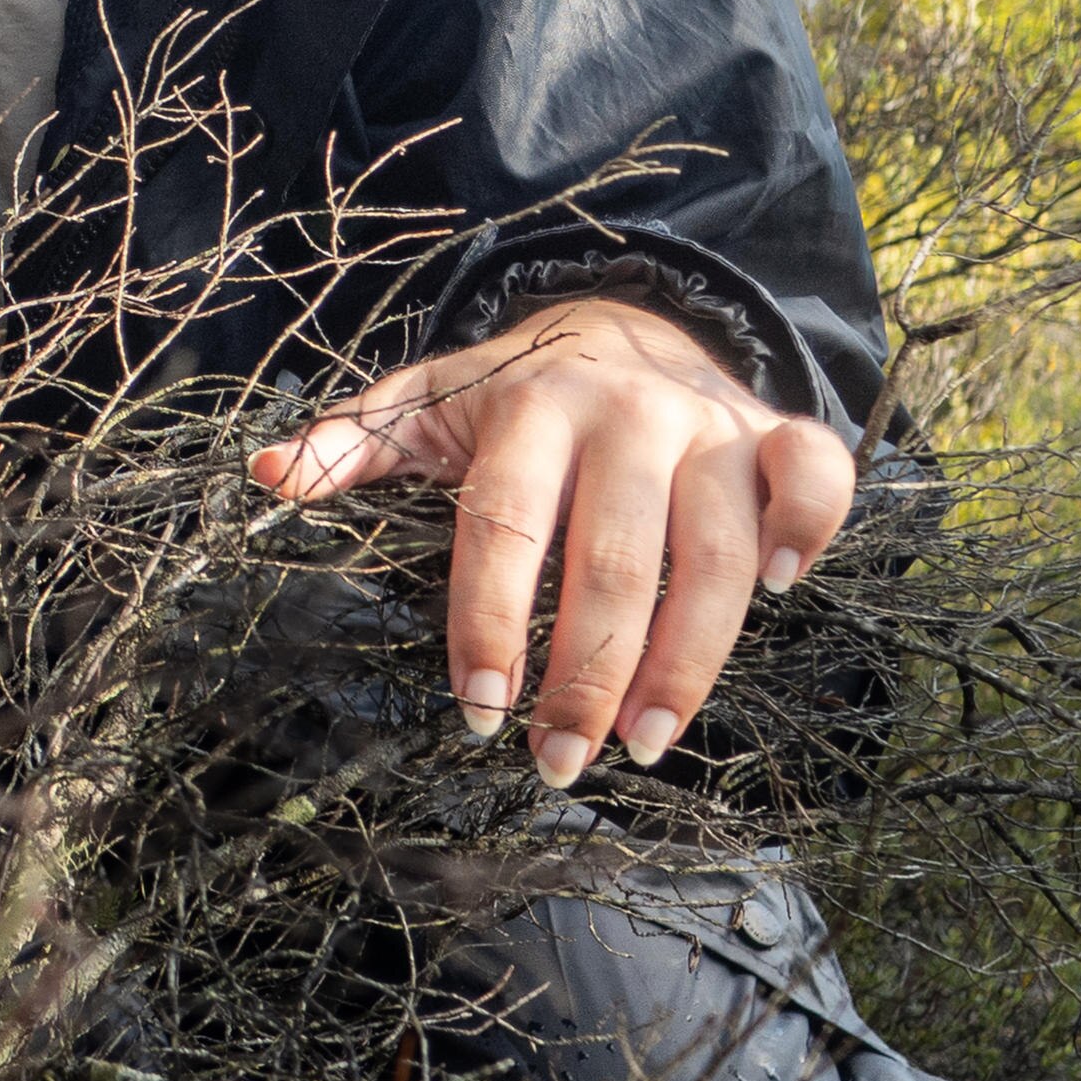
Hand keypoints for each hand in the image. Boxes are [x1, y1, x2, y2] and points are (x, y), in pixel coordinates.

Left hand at [245, 295, 854, 786]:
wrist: (625, 320)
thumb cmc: (512, 391)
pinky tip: (777, 593)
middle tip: (560, 760)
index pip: (503, 527)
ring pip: (712, 554)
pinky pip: (814, 480)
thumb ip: (350, 445)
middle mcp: (626, 411)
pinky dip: (805, 531)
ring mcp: (709, 423)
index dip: (488, 623)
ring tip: (644, 744)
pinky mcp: (775, 434)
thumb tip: (266, 476)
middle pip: (611, 561)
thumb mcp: (424, 406)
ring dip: (685, 661)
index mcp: (528, 405)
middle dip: (584, 674)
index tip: (481, 710)